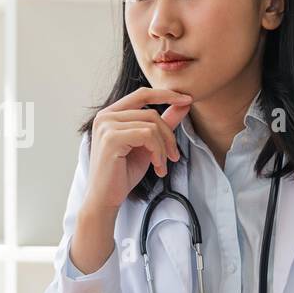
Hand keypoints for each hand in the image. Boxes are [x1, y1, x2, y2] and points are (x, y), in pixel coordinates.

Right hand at [83, 87, 191, 214]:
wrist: (105, 198)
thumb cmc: (123, 173)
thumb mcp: (148, 146)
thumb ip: (163, 124)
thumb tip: (183, 104)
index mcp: (111, 114)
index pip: (142, 94)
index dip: (166, 94)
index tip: (187, 100)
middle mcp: (105, 116)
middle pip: (151, 112)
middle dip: (168, 135)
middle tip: (174, 156)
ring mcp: (106, 126)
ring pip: (151, 125)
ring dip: (163, 148)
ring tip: (162, 165)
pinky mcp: (111, 138)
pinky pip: (147, 135)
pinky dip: (158, 152)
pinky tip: (157, 167)